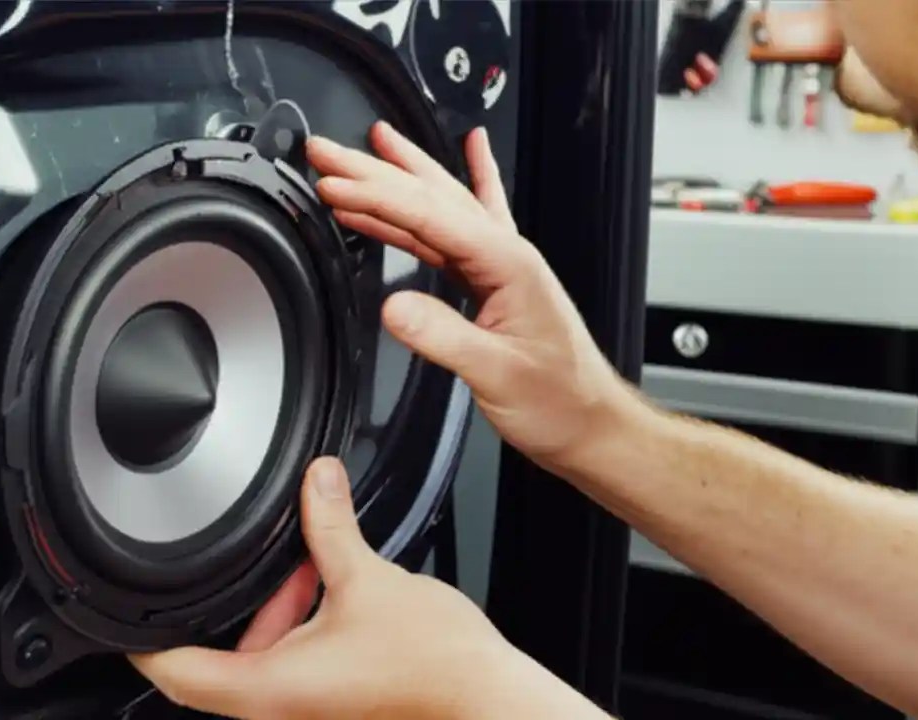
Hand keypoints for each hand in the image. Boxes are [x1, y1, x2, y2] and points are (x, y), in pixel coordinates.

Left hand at [130, 458, 607, 719]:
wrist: (488, 700)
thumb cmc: (436, 666)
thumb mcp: (369, 578)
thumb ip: (330, 525)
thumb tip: (316, 480)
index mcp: (270, 690)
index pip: (173, 671)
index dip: (139, 640)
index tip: (121, 614)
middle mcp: (282, 710)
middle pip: (216, 661)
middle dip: (238, 603)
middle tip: (268, 563)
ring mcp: (308, 711)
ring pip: (259, 662)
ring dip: (275, 613)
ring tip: (314, 571)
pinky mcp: (333, 706)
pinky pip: (293, 667)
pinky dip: (299, 628)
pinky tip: (334, 594)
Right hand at [307, 122, 642, 473]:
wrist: (590, 423)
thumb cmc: (558, 401)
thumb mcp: (497, 374)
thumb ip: (444, 337)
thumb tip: (393, 307)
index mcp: (507, 264)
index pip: (429, 216)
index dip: (375, 197)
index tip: (333, 185)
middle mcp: (506, 253)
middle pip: (431, 196)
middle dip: (375, 170)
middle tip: (327, 151)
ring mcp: (502, 263)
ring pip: (443, 204)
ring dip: (401, 174)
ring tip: (366, 147)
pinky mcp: (498, 279)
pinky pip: (470, 221)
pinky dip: (469, 179)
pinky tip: (473, 148)